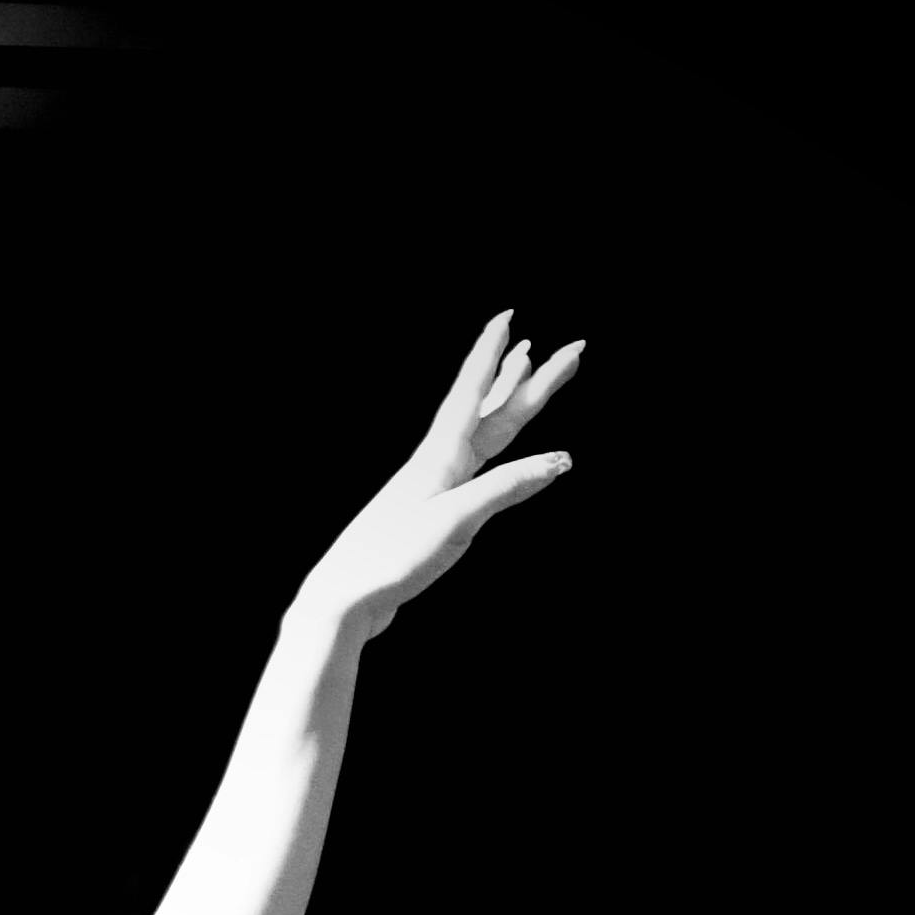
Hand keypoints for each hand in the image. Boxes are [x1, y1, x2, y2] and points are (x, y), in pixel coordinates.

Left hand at [296, 309, 584, 641]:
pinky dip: (496, 450)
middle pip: (492, 409)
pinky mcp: (430, 514)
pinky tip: (493, 448)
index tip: (508, 315)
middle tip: (568, 349)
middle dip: (530, 378)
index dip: (492, 353)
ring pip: (483, 433)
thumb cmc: (393, 557)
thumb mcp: (458, 520)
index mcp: (441, 455)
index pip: (473, 390)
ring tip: (528, 368)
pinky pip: (475, 467)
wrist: (346, 599)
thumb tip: (561, 460)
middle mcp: (437, 463)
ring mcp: (433, 487)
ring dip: (508, 400)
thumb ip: (508, 487)